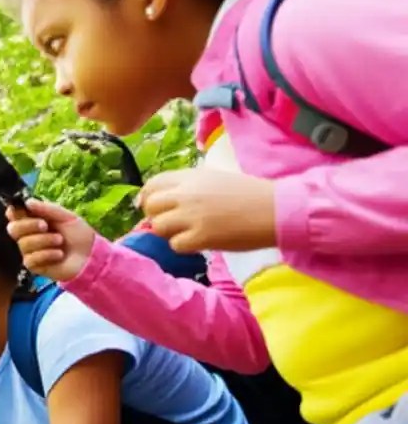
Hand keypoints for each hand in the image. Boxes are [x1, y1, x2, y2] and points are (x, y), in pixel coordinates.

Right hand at [6, 200, 97, 281]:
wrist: (90, 255)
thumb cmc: (78, 234)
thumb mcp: (65, 216)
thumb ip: (46, 209)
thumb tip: (27, 202)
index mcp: (34, 220)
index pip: (14, 214)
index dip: (14, 211)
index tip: (23, 209)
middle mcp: (28, 235)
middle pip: (13, 229)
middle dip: (28, 225)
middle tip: (45, 226)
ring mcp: (29, 251)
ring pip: (24, 244)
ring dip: (44, 240)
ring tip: (60, 241)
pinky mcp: (33, 265)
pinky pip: (31, 259)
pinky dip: (46, 254)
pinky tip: (59, 254)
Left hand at [138, 169, 275, 252]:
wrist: (275, 209)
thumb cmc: (249, 194)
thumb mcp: (214, 179)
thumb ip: (187, 186)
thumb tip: (159, 199)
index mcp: (190, 177)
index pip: (152, 184)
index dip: (148, 198)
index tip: (155, 208)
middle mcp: (186, 194)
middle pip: (150, 206)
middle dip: (155, 216)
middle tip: (172, 224)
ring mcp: (192, 215)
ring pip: (158, 227)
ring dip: (169, 233)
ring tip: (188, 232)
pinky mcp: (200, 236)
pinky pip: (175, 245)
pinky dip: (184, 246)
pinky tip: (199, 242)